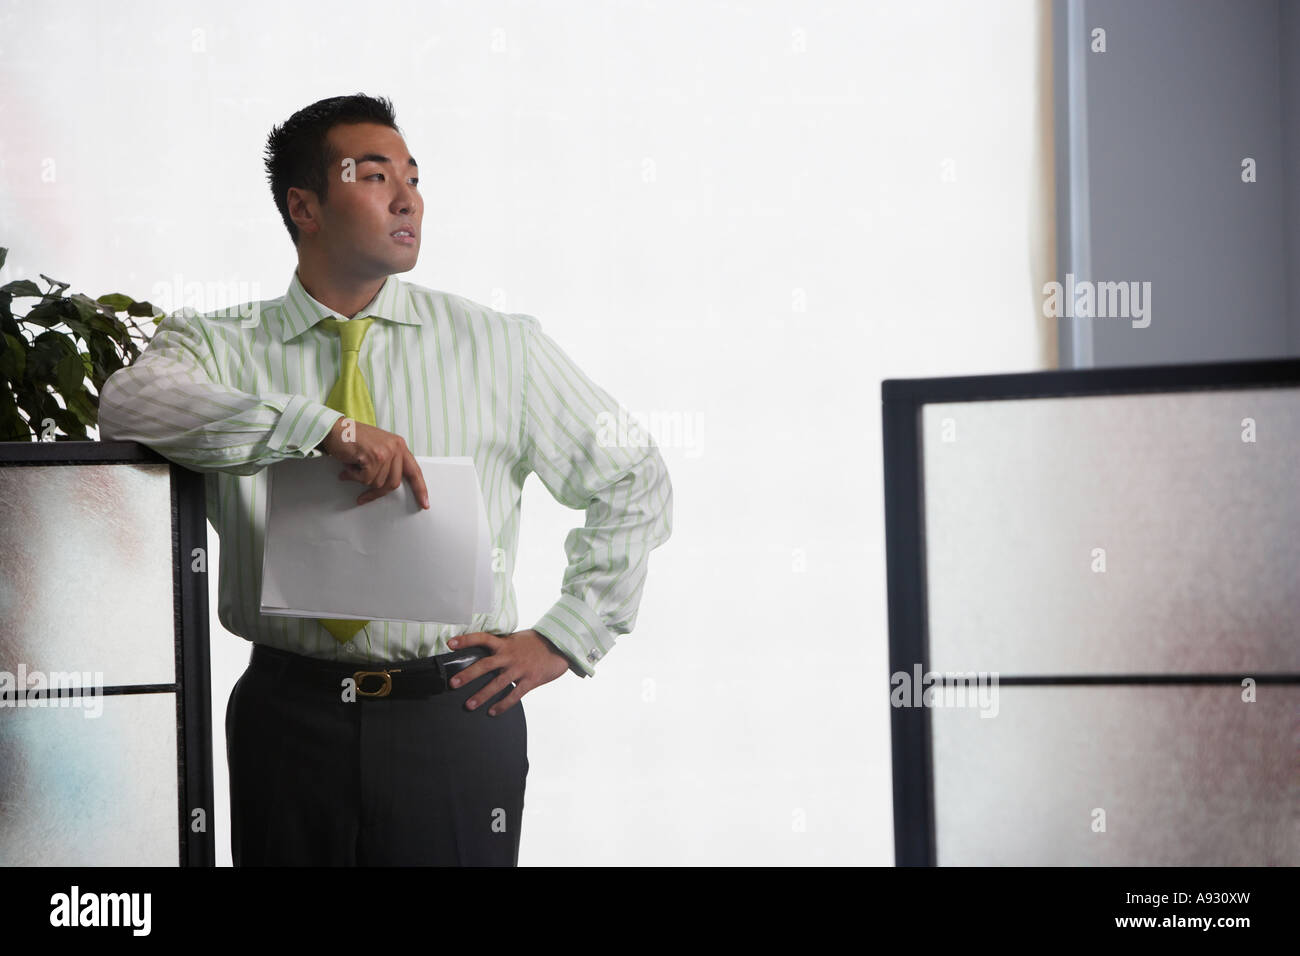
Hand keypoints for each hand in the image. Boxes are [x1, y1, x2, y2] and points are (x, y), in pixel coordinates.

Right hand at [319, 415, 428, 508]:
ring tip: (353, 467)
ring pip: (377, 482)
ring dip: (361, 479)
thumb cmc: (353, 440)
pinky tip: (348, 465)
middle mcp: (396, 447)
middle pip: (393, 483)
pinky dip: (353, 476)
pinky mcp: (373, 456)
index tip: (425, 504)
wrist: (334, 429)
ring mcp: (386, 451)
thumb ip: (389, 463)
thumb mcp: (378, 448)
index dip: (420, 489)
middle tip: (363, 497)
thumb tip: (390, 485)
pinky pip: (366, 479)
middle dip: (377, 492)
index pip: (415, 471)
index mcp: (400, 446)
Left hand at [446, 629, 569, 715]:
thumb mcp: (516, 639)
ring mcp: (520, 669)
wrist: (559, 647)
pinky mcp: (530, 680)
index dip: (466, 640)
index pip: (482, 638)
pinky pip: (514, 695)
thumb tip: (482, 650)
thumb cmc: (535, 643)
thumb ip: (501, 645)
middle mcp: (510, 656)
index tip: (450, 644)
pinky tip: (492, 712)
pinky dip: (502, 705)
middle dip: (468, 674)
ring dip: (482, 695)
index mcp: (505, 644)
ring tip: (469, 705)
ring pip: (498, 684)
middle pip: (485, 665)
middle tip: (453, 683)